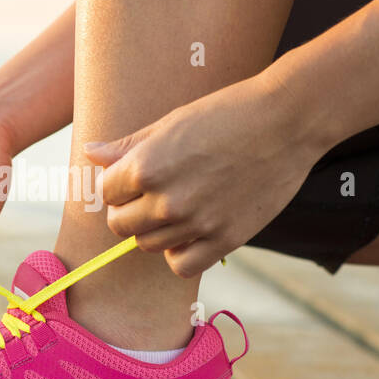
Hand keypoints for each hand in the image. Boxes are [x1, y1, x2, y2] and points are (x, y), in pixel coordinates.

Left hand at [83, 74, 328, 277]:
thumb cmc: (228, 113)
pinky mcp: (225, 239)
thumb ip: (128, 146)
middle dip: (130, 210)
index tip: (136, 177)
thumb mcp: (171, 122)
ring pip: (148, 245)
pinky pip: (182, 265)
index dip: (119, 184)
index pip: (106, 192)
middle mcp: (166, 200)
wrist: (287, 121)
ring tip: (178, 206)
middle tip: (154, 194)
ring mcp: (196, 223)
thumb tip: (90, 153)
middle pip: (121, 225)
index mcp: (146, 167)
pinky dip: (180, 253)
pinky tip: (192, 231)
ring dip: (155, 230)